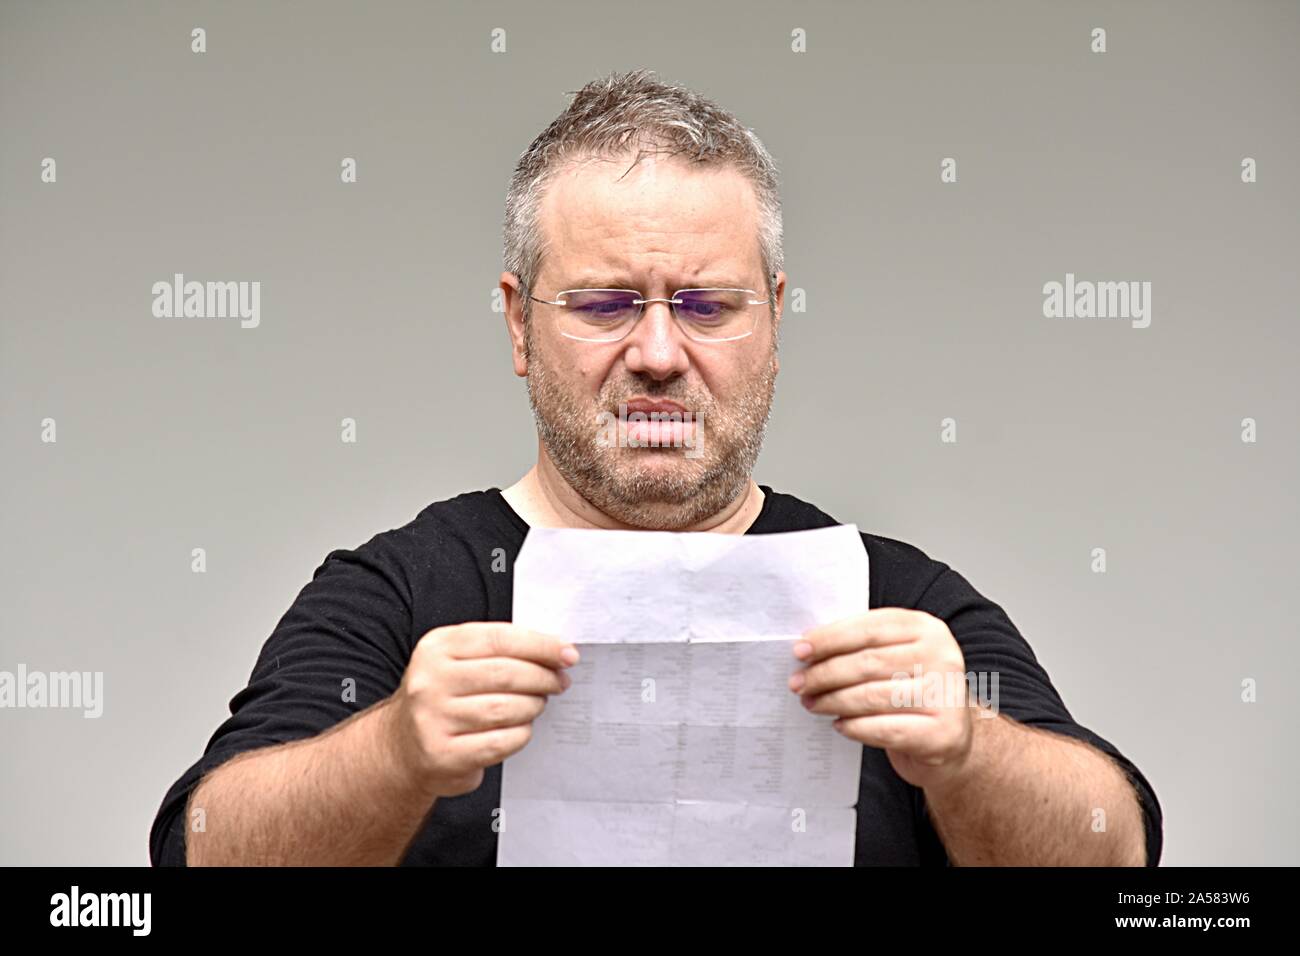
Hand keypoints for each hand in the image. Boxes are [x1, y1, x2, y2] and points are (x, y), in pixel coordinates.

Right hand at [391, 622, 578, 796]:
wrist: (402, 747)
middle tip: (559, 681)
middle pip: (505, 673)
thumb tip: (554, 652)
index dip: (540, 645)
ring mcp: (433, 719)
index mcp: (437, 648)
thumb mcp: (456, 661)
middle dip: (543, 677)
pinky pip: (499, 742)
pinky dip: (520, 735)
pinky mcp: (442, 754)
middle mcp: (430, 681)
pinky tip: (521, 729)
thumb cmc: (441, 699)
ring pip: (505, 709)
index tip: (566, 653)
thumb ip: (497, 651)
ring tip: (537, 704)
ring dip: (532, 706)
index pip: (499, 639)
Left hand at [790, 608, 974, 790]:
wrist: (952, 738)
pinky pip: (884, 729)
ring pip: (872, 696)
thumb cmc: (914, 691)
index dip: (830, 638)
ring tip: (811, 703)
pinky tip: (838, 725)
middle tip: (798, 682)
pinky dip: (854, 727)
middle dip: (825, 673)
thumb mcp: (898, 657)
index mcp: (927, 629)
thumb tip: (810, 648)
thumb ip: (865, 646)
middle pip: (867, 662)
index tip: (800, 650)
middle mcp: (942, 658)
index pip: (869, 628)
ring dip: (832, 700)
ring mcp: (946, 696)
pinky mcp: (942, 733)